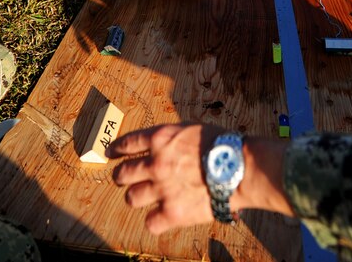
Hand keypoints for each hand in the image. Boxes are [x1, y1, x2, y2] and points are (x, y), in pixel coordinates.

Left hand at [109, 124, 295, 234]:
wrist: (239, 168)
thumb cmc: (223, 145)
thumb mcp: (193, 128)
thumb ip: (174, 137)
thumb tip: (165, 142)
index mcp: (161, 139)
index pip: (129, 143)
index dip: (117, 148)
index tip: (111, 152)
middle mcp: (156, 164)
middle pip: (124, 173)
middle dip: (121, 175)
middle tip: (123, 177)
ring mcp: (162, 189)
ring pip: (132, 197)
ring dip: (136, 196)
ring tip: (142, 196)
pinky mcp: (173, 212)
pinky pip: (151, 222)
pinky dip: (155, 220)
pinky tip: (161, 216)